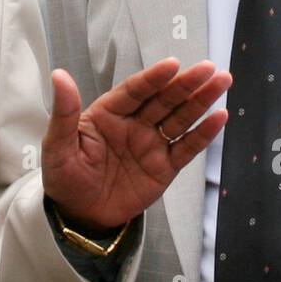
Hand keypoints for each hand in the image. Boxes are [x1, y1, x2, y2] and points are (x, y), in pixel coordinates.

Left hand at [41, 58, 231, 230]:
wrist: (78, 216)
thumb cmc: (64, 177)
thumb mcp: (58, 145)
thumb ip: (64, 112)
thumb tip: (59, 75)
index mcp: (108, 113)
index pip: (135, 91)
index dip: (154, 78)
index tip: (174, 64)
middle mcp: (134, 124)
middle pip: (164, 100)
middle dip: (187, 84)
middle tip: (210, 68)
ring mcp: (151, 145)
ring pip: (180, 118)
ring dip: (201, 101)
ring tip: (222, 82)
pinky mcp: (164, 168)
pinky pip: (186, 148)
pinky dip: (204, 134)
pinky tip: (220, 117)